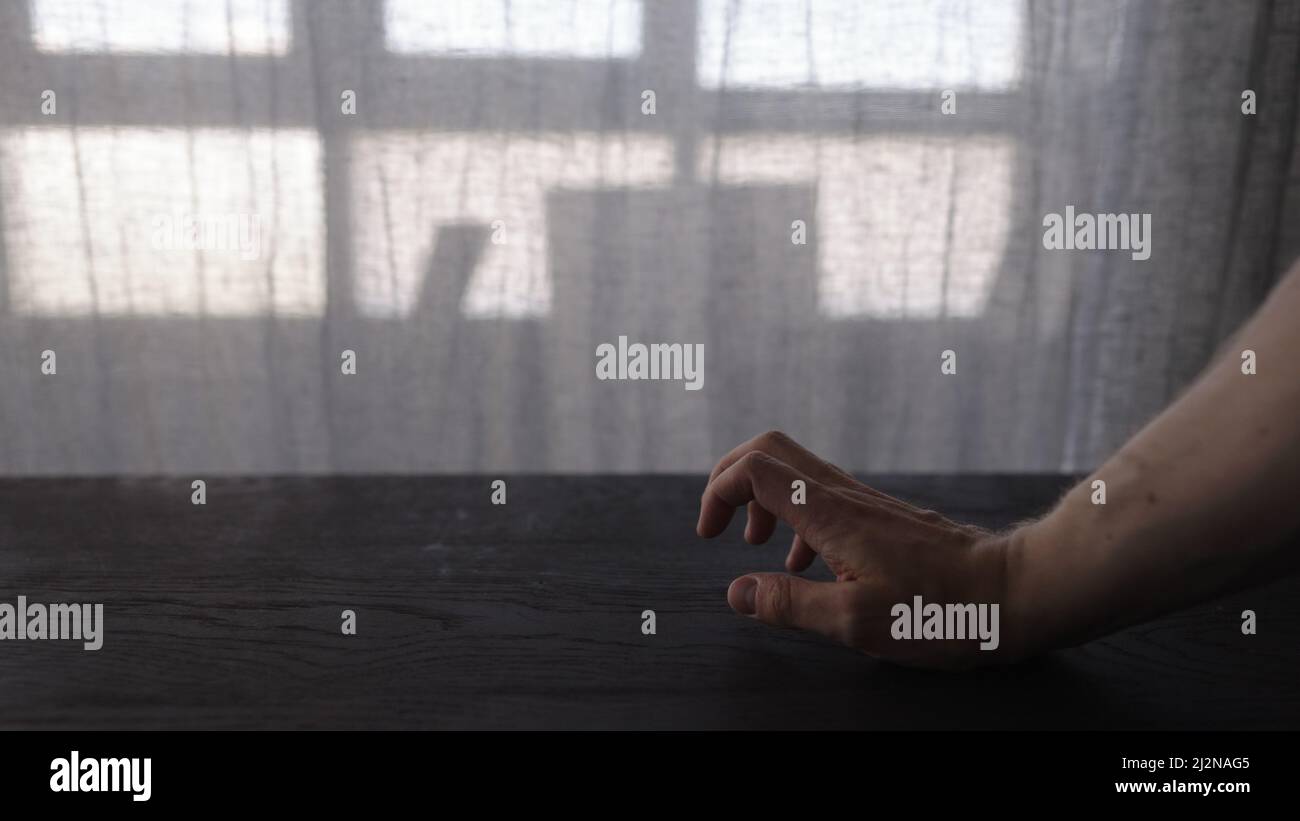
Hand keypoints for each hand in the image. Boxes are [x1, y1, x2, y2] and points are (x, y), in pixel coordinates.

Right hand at [696, 431, 1024, 668]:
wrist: (1011, 593)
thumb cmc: (941, 612)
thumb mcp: (854, 622)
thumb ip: (790, 604)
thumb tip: (738, 592)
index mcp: (829, 515)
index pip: (754, 470)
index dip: (717, 493)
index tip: (710, 534)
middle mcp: (844, 496)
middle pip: (770, 451)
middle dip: (731, 478)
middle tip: (718, 521)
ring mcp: (866, 502)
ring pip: (796, 472)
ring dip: (763, 500)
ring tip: (759, 546)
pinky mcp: (882, 516)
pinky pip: (823, 497)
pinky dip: (796, 518)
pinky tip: (805, 563)